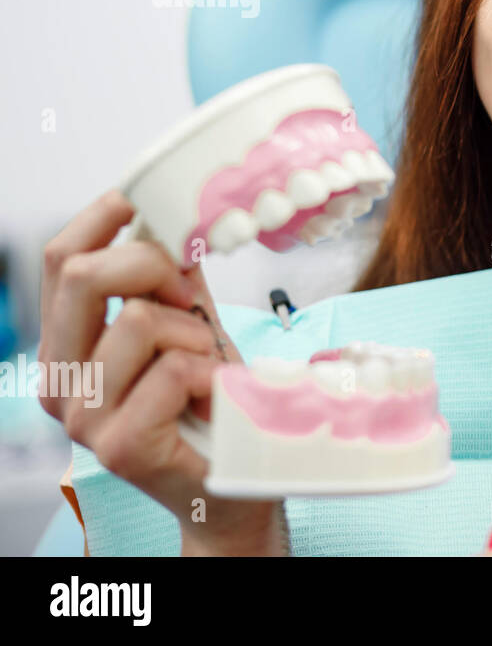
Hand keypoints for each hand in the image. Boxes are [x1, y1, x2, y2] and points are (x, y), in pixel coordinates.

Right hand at [39, 189, 284, 554]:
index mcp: (68, 344)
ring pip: (139, 320)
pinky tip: (214, 397)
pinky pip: (173, 370)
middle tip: (192, 297)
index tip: (150, 206)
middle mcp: (61, 379)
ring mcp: (83, 416)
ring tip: (207, 366)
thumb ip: (176, 279)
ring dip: (195, 334)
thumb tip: (175, 215)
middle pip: (83, 274)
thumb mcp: (192, 326)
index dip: (105, 216)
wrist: (230, 485)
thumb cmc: (208, 404)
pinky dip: (211, 372)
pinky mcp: (118, 445)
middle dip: (152, 264)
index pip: (61, 258)